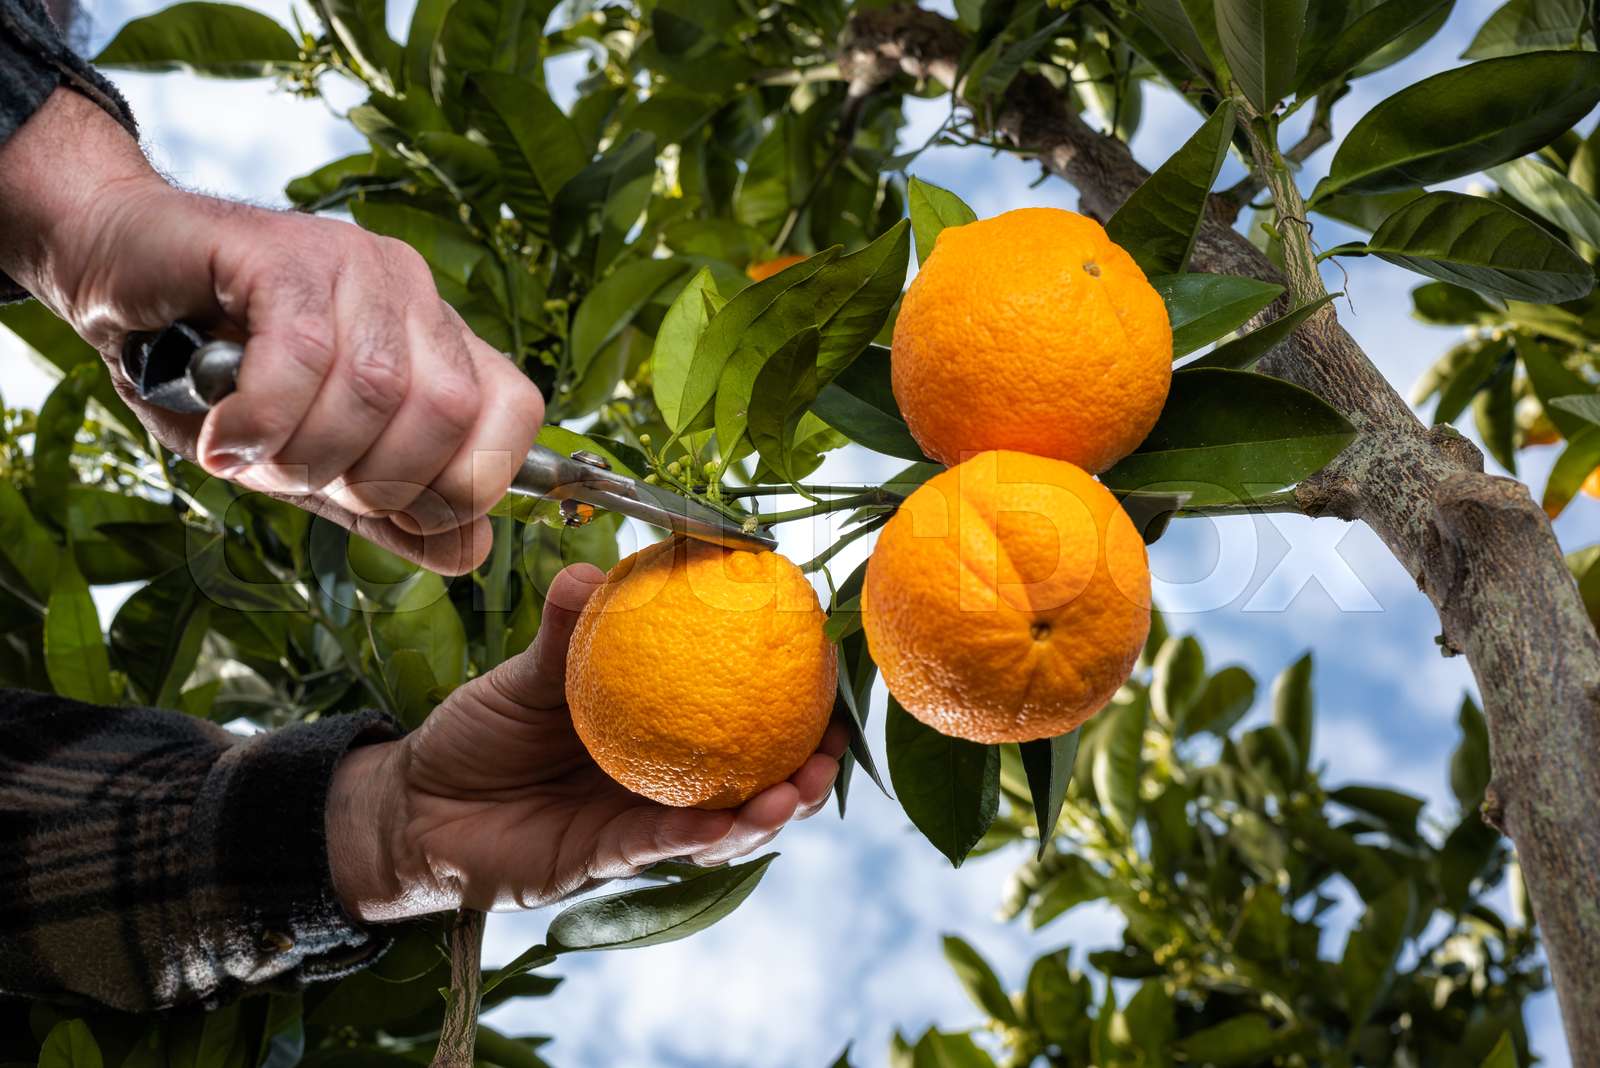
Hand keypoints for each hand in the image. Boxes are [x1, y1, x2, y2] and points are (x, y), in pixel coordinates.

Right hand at [0, 90, 542, 574]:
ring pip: (376, 389)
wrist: (115, 276)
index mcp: (437, 342)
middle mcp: (412, 295)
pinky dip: (261, 419)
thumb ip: (389, 510)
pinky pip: (304, 354)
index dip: (463, 485)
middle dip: (374, 480)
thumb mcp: (310, 461)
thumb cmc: (217, 378)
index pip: (514, 413)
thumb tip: (471, 554)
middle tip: (300, 477)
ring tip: (250, 450)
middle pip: (449, 412)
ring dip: (304, 454)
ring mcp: (355, 264)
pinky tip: (224, 435)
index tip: (387, 509)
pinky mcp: (286, 250)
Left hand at [326, 563, 848, 919]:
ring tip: (797, 792)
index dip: (787, 705)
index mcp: (654, 730)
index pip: (735, 716)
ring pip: (718, 826)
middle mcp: (659, 782)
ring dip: (765, 814)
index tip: (827, 676)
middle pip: (750, 781)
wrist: (417, 803)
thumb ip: (563, 630)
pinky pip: (656, 848)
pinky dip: (693, 839)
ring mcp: (636, 825)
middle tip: (833, 748)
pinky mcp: (602, 862)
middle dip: (801, 773)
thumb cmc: (480, 731)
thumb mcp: (527, 673)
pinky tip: (725, 824)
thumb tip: (590, 572)